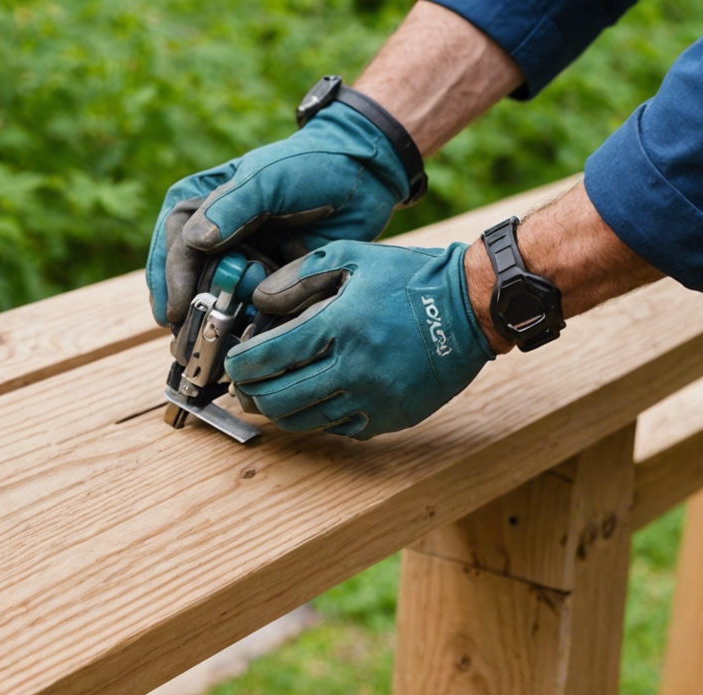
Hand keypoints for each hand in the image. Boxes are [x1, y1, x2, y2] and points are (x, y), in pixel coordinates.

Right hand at [145, 101, 418, 326]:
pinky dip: (246, 329)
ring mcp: (239, 263)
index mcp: (200, 204)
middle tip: (188, 347)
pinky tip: (246, 348)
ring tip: (212, 355)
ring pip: (214, 302)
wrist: (365, 175)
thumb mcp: (268, 178)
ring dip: (215, 326)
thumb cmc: (312, 165)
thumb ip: (232, 206)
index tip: (176, 309)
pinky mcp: (266, 283)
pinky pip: (247, 312)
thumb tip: (196, 241)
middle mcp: (212, 237)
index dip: (171, 279)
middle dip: (188, 313)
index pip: (173, 244)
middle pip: (187, 281)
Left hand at [224, 241, 492, 438]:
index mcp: (341, 325)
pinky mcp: (391, 418)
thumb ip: (300, 274)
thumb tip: (259, 300)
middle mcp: (355, 368)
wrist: (472, 308)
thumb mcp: (353, 256)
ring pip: (304, 421)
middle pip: (278, 398)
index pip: (270, 357)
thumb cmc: (409, 278)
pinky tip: (310, 402)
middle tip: (240, 386)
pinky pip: (338, 430)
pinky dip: (315, 419)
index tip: (231, 362)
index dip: (239, 364)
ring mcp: (374, 399)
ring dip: (277, 412)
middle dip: (249, 394)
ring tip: (267, 398)